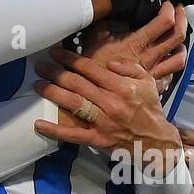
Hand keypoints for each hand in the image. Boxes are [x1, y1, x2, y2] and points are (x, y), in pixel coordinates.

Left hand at [32, 57, 181, 172]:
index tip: (56, 52)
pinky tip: (39, 124)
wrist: (156, 141)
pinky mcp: (97, 139)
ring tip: (37, 84)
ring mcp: (103, 122)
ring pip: (73, 103)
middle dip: (56, 72)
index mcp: (121, 87)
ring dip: (53, 92)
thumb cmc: (149, 109)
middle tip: (40, 66)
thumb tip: (109, 62)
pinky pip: (73, 134)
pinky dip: (55, 130)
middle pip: (77, 84)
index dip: (71, 59)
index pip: (91, 69)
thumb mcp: (147, 82)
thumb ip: (129, 67)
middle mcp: (110, 102)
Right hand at [83, 2, 188, 86]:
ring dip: (181, 47)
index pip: (164, 22)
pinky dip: (170, 70)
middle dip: (182, 20)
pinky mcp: (150, 87)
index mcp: (137, 43)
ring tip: (177, 41)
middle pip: (177, 37)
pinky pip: (169, 78)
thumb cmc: (92, 64)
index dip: (169, 10)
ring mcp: (152, 73)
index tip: (167, 4)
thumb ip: (107, 19)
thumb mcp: (95, 35)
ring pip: (179, 59)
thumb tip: (114, 6)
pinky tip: (165, 64)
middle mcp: (149, 58)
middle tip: (179, 12)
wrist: (92, 91)